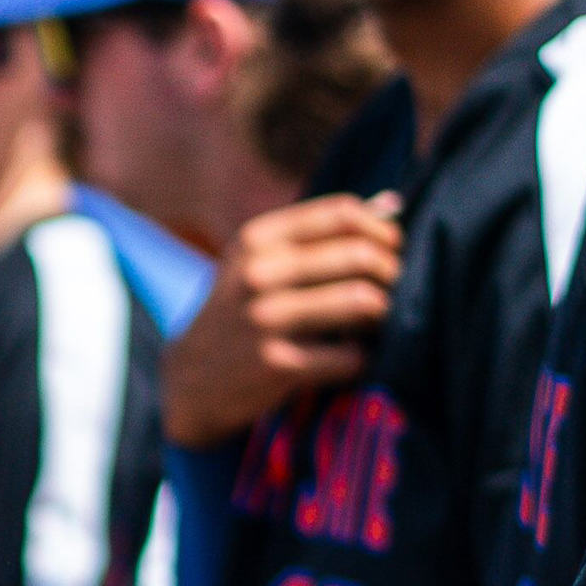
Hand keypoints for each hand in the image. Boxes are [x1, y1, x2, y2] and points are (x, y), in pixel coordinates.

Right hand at [159, 191, 401, 446]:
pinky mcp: (276, 364)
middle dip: (389, 273)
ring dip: (380, 314)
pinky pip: (352, 355)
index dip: (381, 230)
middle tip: (386, 290)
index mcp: (256, 239)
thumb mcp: (260, 261)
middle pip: (360, 256)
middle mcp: (257, 273)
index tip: (389, 249)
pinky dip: (359, 358)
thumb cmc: (242, 312)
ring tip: (371, 322)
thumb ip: (320, 232)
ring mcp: (265, 319)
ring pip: (363, 301)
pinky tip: (345, 358)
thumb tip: (394, 204)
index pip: (343, 213)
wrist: (191, 381)